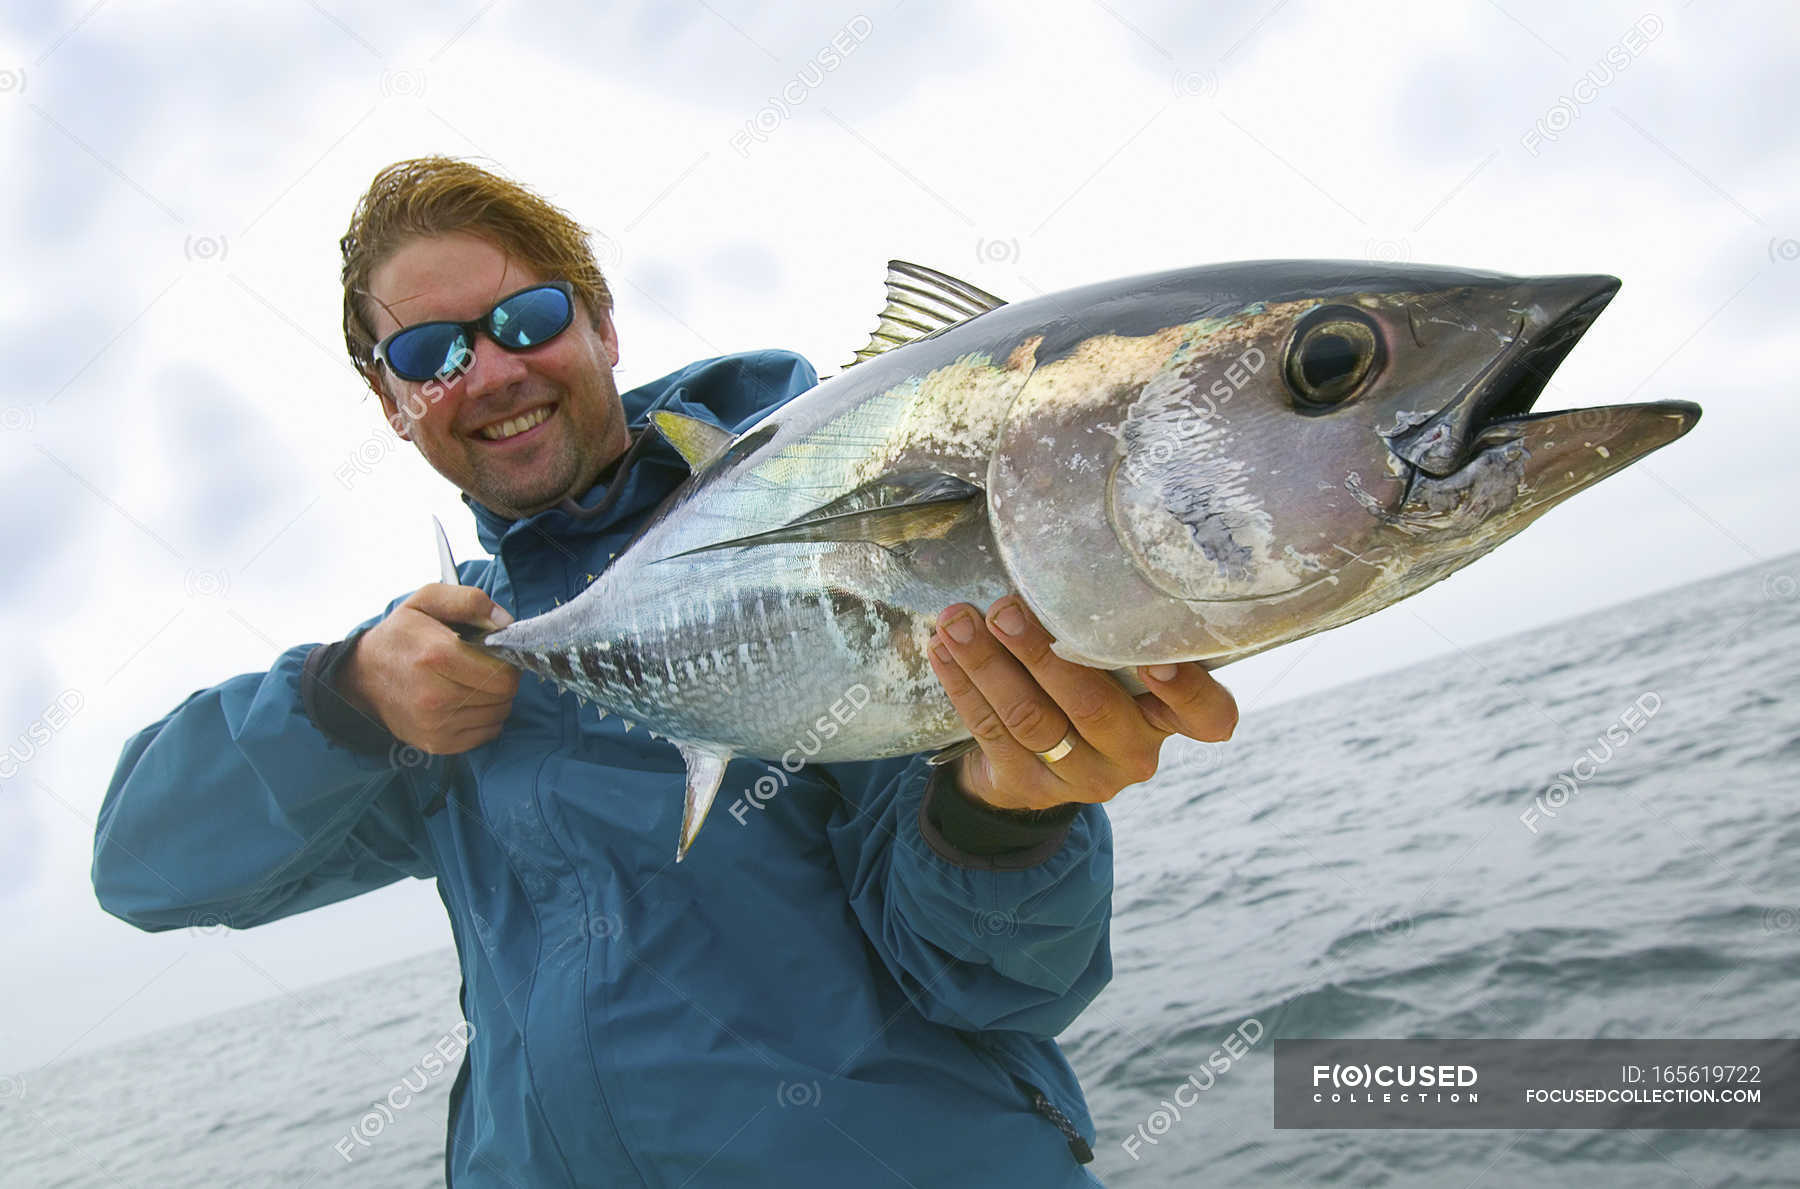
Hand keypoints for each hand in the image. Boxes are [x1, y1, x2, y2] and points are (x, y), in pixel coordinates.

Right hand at [340, 584, 520, 755]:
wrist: (363, 675)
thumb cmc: (401, 635)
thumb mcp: (427, 600)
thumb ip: (469, 600)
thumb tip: (504, 622)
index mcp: (436, 656)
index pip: (502, 673)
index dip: (507, 661)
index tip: (495, 654)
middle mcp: (435, 696)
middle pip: (503, 695)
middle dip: (502, 679)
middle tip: (483, 667)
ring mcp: (435, 725)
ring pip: (498, 715)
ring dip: (494, 699)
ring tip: (471, 682)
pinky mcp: (437, 743)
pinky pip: (487, 734)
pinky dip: (485, 718)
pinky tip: (465, 701)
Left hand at [926, 596, 1236, 811]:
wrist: (1038, 764)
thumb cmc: (1090, 682)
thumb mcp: (1116, 662)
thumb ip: (1111, 624)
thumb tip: (1069, 533)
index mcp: (1169, 719)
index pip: (1207, 717)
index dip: (1187, 693)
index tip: (1158, 661)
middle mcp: (1134, 753)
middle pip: (1092, 709)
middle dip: (1042, 655)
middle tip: (1005, 610)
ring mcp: (1081, 776)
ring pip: (1031, 720)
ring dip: (988, 665)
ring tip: (958, 621)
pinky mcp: (1029, 785)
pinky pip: (990, 732)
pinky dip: (963, 685)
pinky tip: (943, 650)